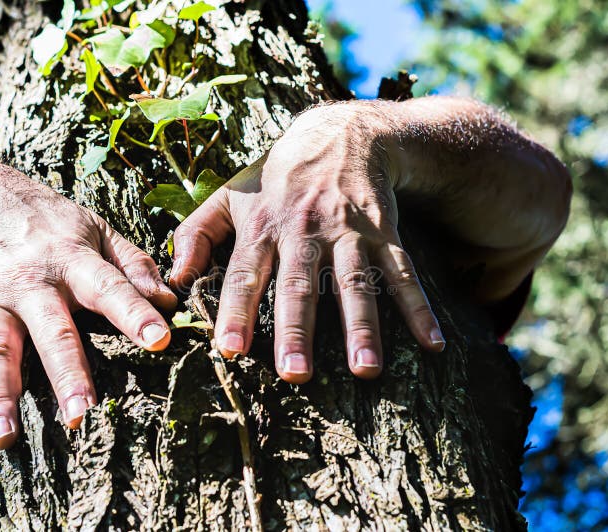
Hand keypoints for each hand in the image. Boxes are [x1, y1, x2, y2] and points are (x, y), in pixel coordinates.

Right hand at [0, 163, 175, 452]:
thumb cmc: (49, 222)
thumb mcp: (95, 227)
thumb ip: (132, 262)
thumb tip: (169, 299)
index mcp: (71, 258)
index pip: (108, 287)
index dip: (134, 313)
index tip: (160, 339)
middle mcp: (29, 283)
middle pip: (49, 331)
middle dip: (65, 372)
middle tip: (82, 413)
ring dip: (0, 398)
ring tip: (6, 439)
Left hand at [170, 103, 444, 383]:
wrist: (338, 133)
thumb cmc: (274, 177)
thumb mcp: (228, 196)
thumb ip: (195, 234)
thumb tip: (173, 280)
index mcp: (262, 226)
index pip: (246, 274)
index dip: (237, 311)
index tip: (231, 351)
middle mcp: (304, 230)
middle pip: (300, 285)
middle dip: (297, 330)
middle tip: (296, 375)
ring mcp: (348, 231)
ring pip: (355, 282)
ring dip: (362, 326)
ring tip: (366, 370)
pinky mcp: (384, 232)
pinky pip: (403, 272)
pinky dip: (419, 307)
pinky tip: (433, 342)